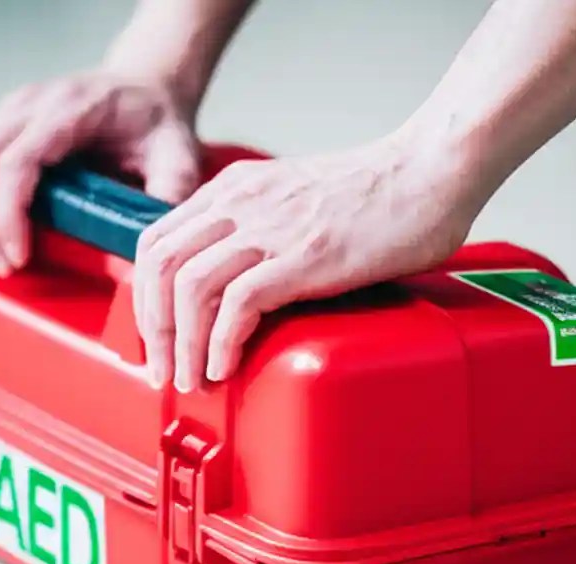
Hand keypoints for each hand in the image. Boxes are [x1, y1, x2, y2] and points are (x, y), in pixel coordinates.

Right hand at [0, 71, 201, 275]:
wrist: (143, 90)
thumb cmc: (156, 124)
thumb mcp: (178, 157)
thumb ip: (168, 197)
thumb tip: (147, 249)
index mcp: (71, 107)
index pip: (17, 160)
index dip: (8, 213)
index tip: (19, 256)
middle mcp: (30, 103)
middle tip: (3, 267)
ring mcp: (9, 111)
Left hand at [133, 134, 483, 391]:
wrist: (430, 171)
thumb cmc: (380, 196)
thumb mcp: (296, 199)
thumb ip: (263, 229)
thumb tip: (243, 288)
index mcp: (235, 188)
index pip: (155, 241)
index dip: (144, 297)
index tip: (157, 339)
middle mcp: (241, 203)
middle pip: (161, 268)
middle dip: (153, 330)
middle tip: (165, 372)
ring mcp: (270, 229)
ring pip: (189, 289)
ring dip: (183, 345)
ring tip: (195, 379)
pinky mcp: (303, 256)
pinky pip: (236, 304)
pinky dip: (221, 343)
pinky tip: (226, 366)